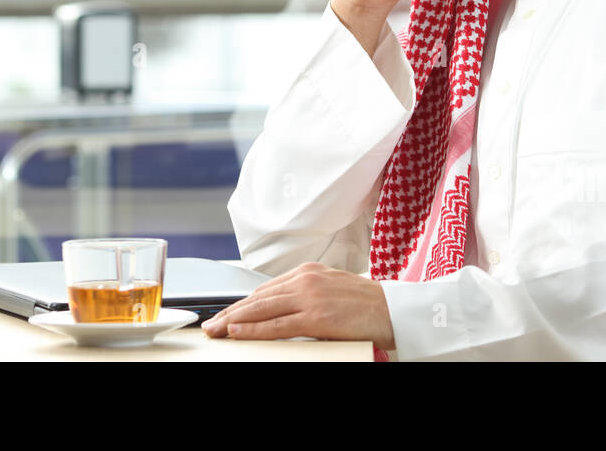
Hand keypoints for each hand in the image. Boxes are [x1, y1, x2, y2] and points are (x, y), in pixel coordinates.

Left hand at [200, 262, 395, 350]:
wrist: (394, 309)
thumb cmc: (367, 304)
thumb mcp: (331, 290)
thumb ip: (305, 295)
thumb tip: (279, 311)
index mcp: (308, 271)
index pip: (265, 289)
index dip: (242, 304)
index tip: (225, 314)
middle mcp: (305, 279)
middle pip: (258, 298)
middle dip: (231, 312)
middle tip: (210, 324)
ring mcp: (310, 296)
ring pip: (262, 309)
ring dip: (235, 321)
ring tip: (217, 330)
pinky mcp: (316, 316)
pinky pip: (277, 325)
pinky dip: (254, 330)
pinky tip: (238, 333)